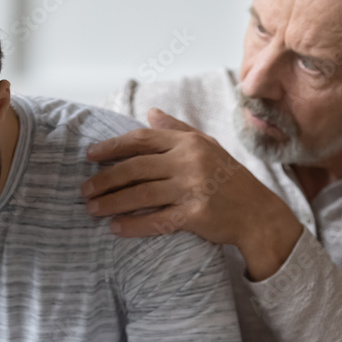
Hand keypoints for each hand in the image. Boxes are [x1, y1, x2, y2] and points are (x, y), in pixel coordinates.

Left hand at [82, 107, 302, 279]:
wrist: (258, 214)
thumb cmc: (229, 179)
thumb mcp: (207, 147)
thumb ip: (177, 129)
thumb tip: (150, 112)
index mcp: (189, 143)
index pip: (142, 140)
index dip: (112, 147)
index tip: (90, 155)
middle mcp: (190, 162)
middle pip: (135, 168)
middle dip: (105, 179)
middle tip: (84, 190)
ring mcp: (193, 188)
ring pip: (141, 194)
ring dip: (112, 203)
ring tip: (92, 210)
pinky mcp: (196, 215)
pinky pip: (157, 220)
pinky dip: (134, 225)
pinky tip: (116, 229)